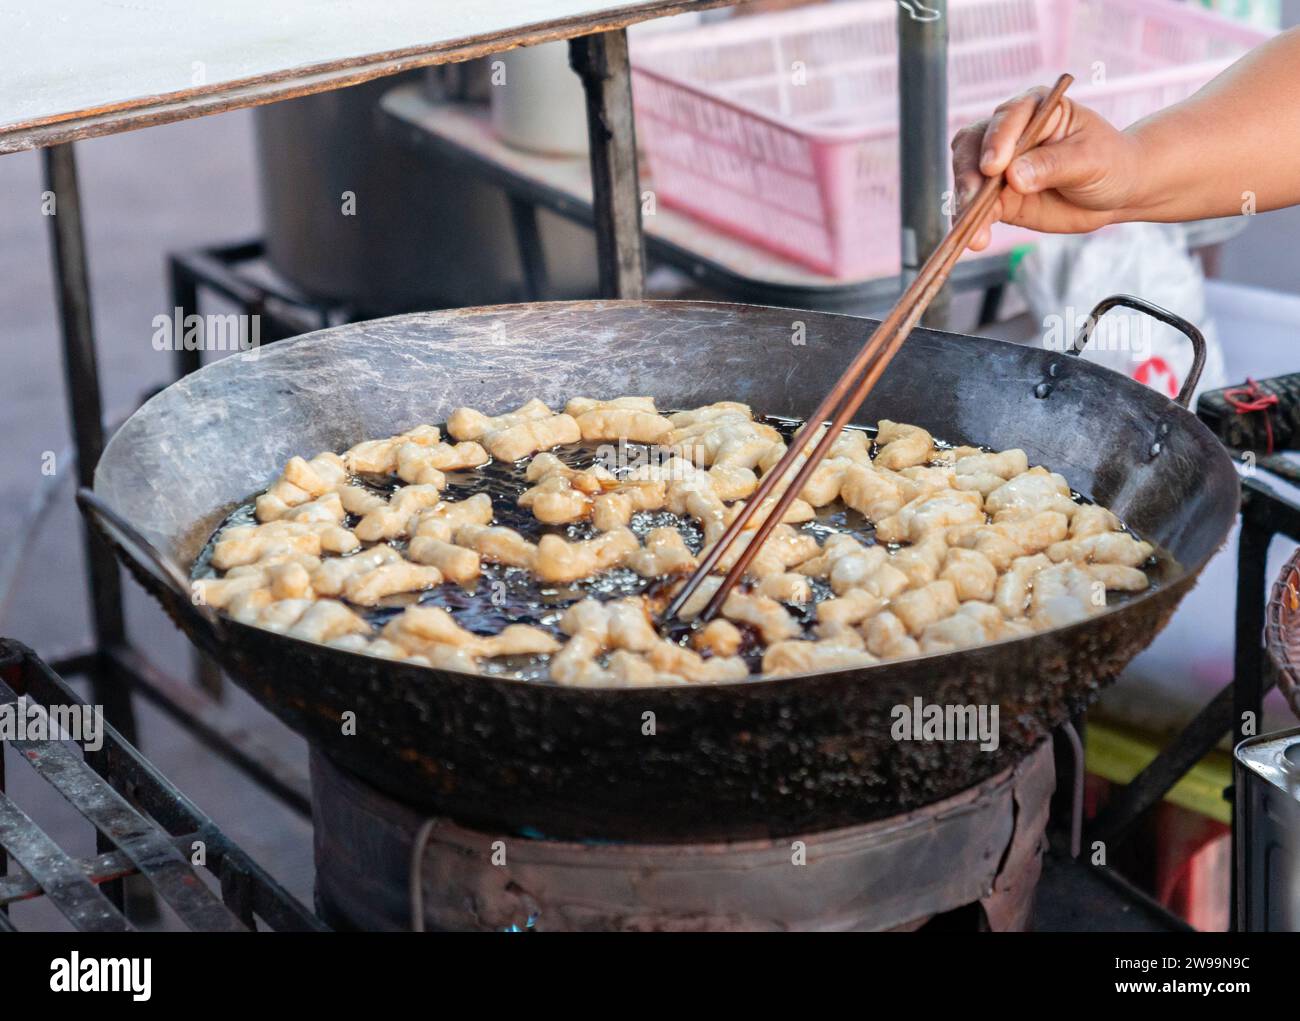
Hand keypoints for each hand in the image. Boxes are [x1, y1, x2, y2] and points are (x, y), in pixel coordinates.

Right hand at [951, 86, 1145, 249]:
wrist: (1116, 193)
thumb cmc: (1109, 163)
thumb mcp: (1090, 159)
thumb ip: (1052, 165)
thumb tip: (1013, 175)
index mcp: (1035, 109)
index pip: (1006, 118)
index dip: (996, 140)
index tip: (994, 167)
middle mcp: (1009, 134)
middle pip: (972, 147)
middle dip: (969, 176)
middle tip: (973, 202)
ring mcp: (999, 167)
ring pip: (967, 179)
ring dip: (965, 206)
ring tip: (975, 234)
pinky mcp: (997, 197)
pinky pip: (975, 209)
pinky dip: (971, 224)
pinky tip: (975, 240)